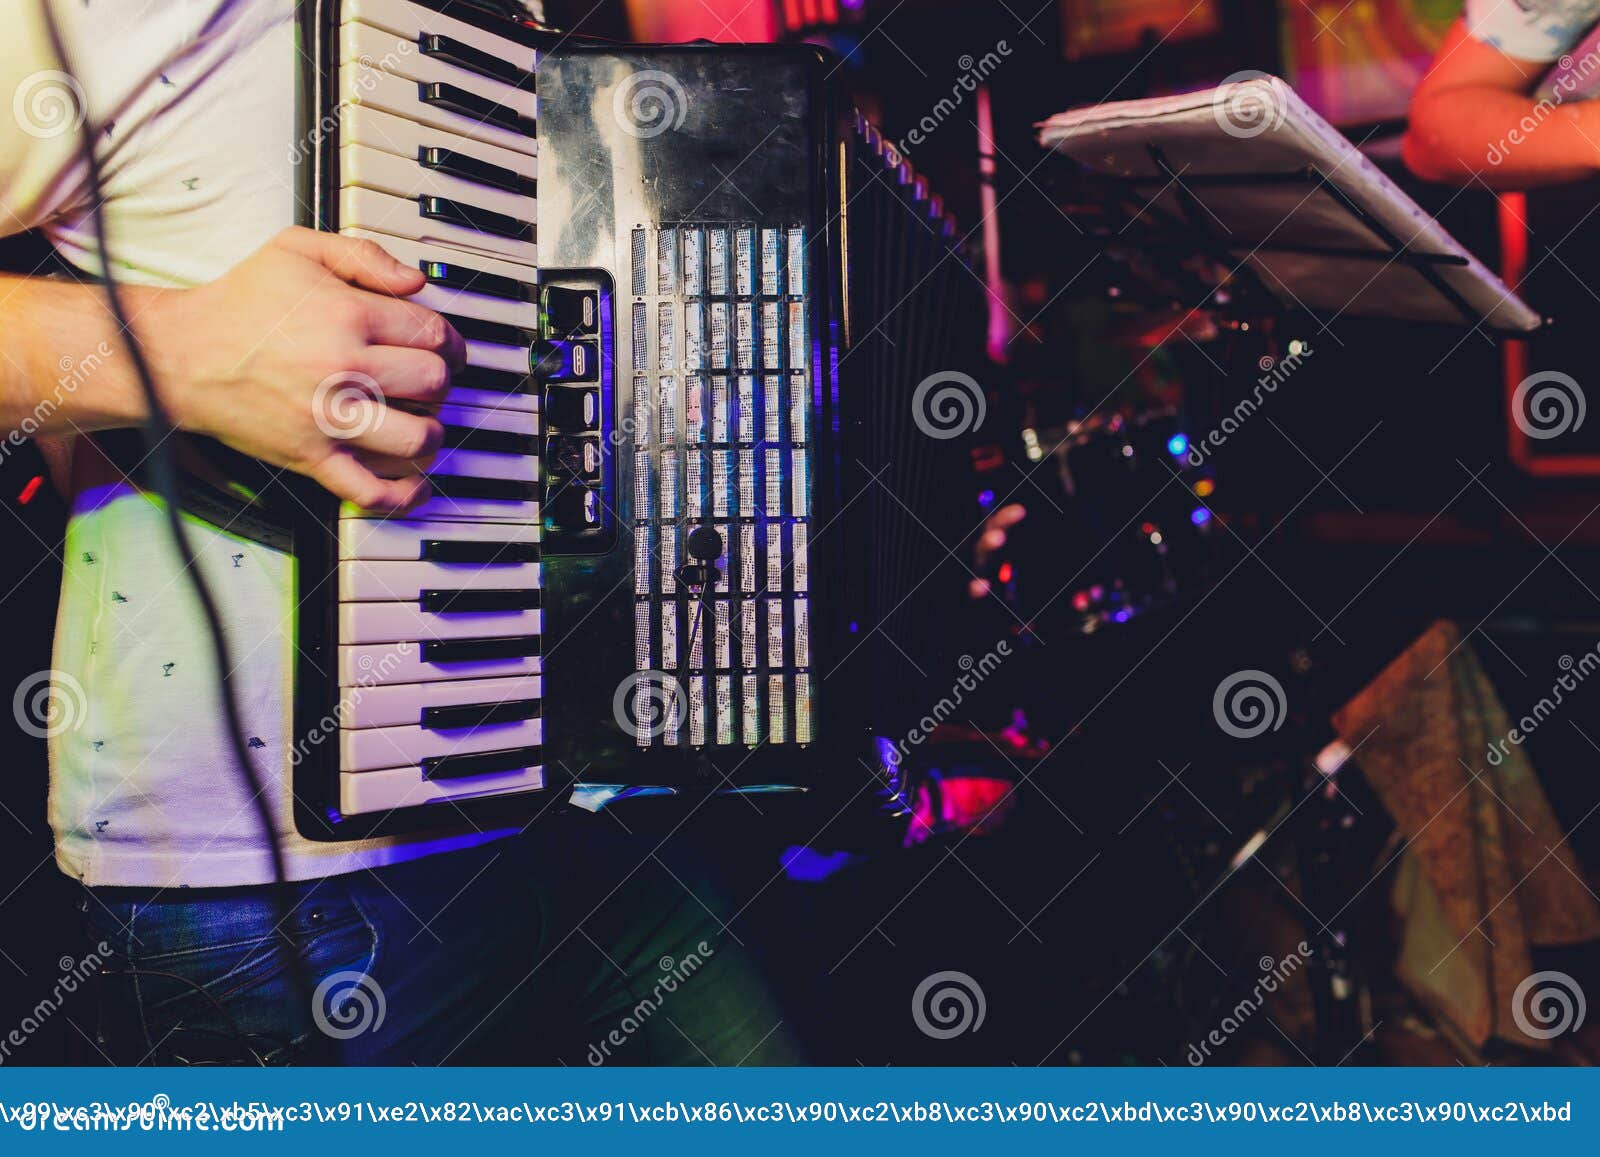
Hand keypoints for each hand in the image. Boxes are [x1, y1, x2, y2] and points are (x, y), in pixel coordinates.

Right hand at [145, 227, 465, 511]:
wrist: (180, 354)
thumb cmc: (239, 302)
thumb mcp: (296, 250)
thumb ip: (362, 256)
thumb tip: (415, 282)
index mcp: (348, 315)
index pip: (432, 333)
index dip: (449, 342)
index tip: (445, 349)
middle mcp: (345, 368)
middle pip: (433, 383)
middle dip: (441, 382)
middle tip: (430, 382)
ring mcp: (330, 418)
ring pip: (416, 437)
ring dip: (430, 432)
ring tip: (419, 422)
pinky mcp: (311, 457)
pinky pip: (371, 490)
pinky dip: (402, 494)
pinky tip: (414, 483)